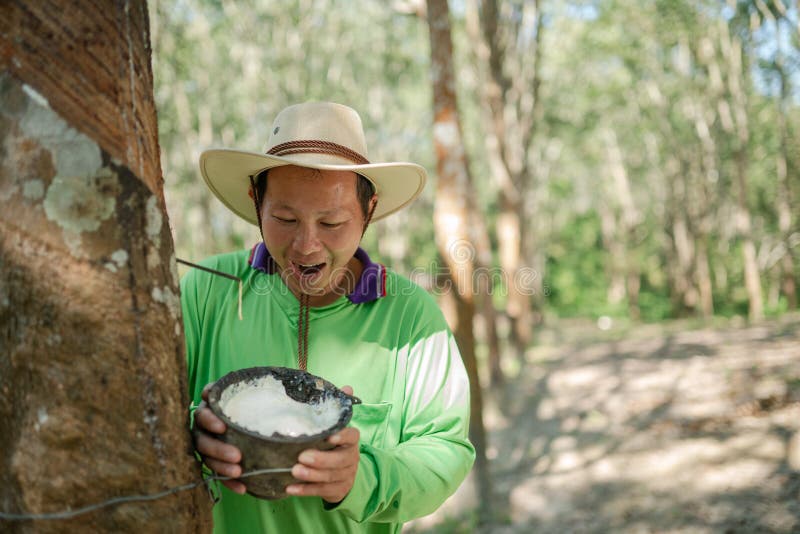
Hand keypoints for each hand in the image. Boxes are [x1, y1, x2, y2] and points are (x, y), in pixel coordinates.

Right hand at [193, 382, 245, 493]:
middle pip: (202, 441)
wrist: (252, 412)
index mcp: (207, 412)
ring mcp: (207, 449)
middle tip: (237, 455)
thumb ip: (228, 390)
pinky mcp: (215, 463)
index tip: (222, 427)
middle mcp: (202, 431)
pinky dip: (229, 483)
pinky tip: (243, 488)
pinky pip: (218, 476)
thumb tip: (207, 392)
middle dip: (218, 449)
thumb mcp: (242, 392)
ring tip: (239, 472)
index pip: (201, 416)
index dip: (209, 421)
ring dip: (221, 468)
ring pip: (207, 460)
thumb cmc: (245, 400)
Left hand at [286, 385, 359, 503]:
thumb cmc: (334, 445)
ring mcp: (346, 475)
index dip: (342, 436)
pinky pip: (321, 491)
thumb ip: (336, 410)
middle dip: (321, 459)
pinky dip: (305, 491)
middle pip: (340, 460)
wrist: (344, 474)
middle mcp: (351, 458)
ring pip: (330, 477)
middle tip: (302, 457)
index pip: (352, 436)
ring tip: (294, 471)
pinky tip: (290, 489)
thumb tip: (347, 388)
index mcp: (351, 440)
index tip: (329, 436)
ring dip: (312, 475)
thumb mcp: (335, 427)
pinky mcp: (337, 490)